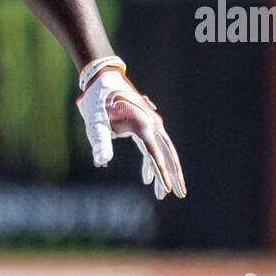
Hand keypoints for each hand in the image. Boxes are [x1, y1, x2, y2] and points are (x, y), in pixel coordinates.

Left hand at [76, 56, 186, 199]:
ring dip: (164, 171)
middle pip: (167, 153)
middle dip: (174, 175)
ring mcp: (151, 124)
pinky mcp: (146, 125)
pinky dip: (152, 162)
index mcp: (143, 124)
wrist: (103, 80)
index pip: (155, 154)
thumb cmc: (97, 102)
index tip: (168, 189)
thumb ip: (100, 141)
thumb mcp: (95, 122)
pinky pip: (153, 147)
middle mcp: (152, 124)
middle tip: (180, 195)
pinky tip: (146, 179)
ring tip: (163, 194)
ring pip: (163, 151)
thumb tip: (102, 161)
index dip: (162, 173)